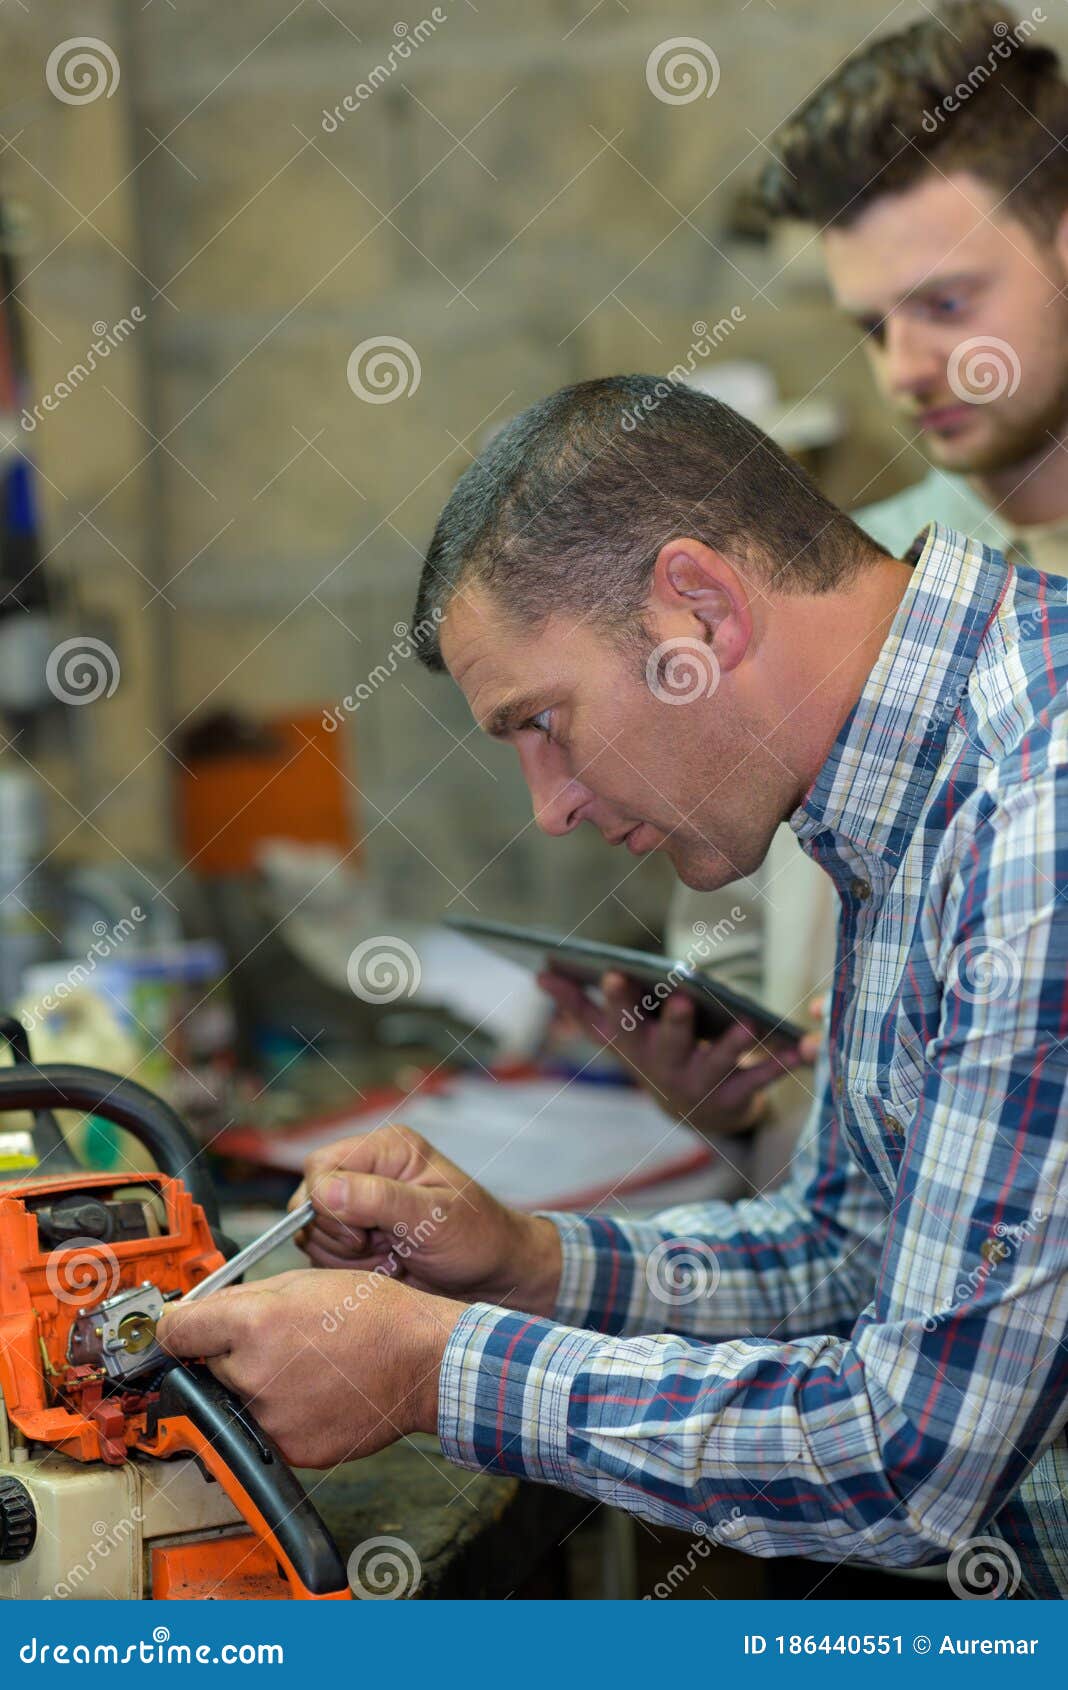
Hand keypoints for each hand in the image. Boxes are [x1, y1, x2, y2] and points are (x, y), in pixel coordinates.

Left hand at [156, 1268, 462, 1466]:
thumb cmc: (375, 1315)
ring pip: (235, 1400)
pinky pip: (263, 1430)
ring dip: (253, 1386)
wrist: (422, 1361)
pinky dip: (280, 1414)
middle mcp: (254, 1375)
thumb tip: (201, 1311)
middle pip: (207, 1365)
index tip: (169, 1331)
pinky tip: (314, 1392)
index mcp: (253, 1325)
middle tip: (273, 1342)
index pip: (174, 1332)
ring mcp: (270, 1418)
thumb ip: (245, 1298)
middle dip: (227, 1353)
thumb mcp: (305, 1281)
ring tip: (303, 1367)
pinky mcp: (290, 1449)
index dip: (171, 1327)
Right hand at [289, 1123, 562, 1317]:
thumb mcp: (432, 1218)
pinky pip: (323, 1256)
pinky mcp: (355, 1238)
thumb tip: (325, 1190)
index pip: (320, 1167)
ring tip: (392, 1260)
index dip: (328, 1205)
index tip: (364, 1234)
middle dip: (340, 1236)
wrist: (493, 1277)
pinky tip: (387, 1270)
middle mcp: (367, 1172)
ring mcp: (359, 1206)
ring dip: (346, 1258)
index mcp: (386, 1150)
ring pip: (311, 1232)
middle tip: (385, 1249)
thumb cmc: (477, 1238)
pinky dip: (350, 1271)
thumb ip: (378, 1200)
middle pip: (308, 1201)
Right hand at [541, 968, 806, 1140]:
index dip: (619, 999)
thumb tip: (539, 972)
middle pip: (668, 1044)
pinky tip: (805, 1046)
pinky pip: (763, 1080)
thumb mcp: (614, 1035)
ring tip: (747, 1023)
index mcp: (635, 1048)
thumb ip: (578, 1004)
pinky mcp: (737, 1098)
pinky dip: (786, 1064)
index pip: (622, 1021)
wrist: (693, 1114)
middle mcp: (665, 1068)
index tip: (617, 971)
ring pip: (718, 1064)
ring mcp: (702, 1085)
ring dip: (732, 1045)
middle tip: (683, 995)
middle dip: (675, 1022)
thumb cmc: (650, 1056)